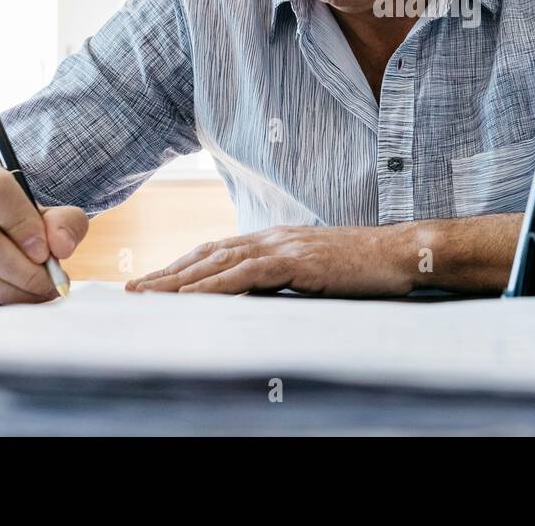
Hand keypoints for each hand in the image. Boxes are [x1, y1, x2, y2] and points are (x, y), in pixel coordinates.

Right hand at [0, 161, 87, 305]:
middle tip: (48, 282)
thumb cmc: (10, 220)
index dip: (22, 224)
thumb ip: (64, 222)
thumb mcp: (41, 211)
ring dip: (10, 293)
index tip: (45, 251)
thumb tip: (61, 246)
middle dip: (22, 271)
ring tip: (35, 293)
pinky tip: (11, 298)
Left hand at [125, 225, 416, 296]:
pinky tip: (191, 298)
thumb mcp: (319, 271)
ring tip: (147, 297)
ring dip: (178, 281)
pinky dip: (213, 286)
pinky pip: (245, 275)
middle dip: (167, 274)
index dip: (182, 266)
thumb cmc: (367, 266)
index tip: (153, 281)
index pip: (217, 251)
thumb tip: (259, 298)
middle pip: (207, 254)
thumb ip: (287, 278)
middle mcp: (273, 236)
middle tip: (131, 291)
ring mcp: (284, 246)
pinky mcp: (296, 261)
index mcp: (276, 238)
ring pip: (218, 262)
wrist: (403, 253)